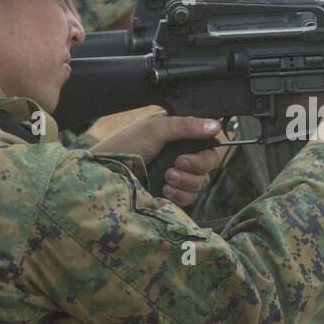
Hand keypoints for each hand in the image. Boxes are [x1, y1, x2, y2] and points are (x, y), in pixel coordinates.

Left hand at [90, 114, 225, 205]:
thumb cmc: (127, 145)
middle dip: (196, 166)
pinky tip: (165, 190)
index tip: (191, 154)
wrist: (106, 174)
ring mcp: (178, 175)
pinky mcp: (172, 194)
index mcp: (180, 135)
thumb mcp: (156, 128)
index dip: (206, 151)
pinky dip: (181, 195)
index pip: (209, 143)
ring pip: (201, 182)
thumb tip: (216, 125)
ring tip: (166, 178)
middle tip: (178, 164)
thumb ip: (187, 125)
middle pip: (209, 163)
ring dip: (186, 181)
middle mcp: (181, 154)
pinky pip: (191, 198)